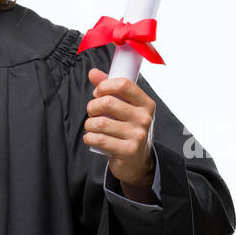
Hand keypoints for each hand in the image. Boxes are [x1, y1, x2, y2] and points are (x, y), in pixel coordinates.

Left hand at [84, 68, 155, 192]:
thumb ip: (109, 89)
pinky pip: (99, 139)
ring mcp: (138, 135)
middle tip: (92, 113)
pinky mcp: (128, 150)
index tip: (98, 93)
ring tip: (92, 128)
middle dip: (92, 106)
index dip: (105, 85)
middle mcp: (144, 118)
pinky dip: (89, 138)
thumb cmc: (129, 131)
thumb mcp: (124, 108)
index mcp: (145, 104)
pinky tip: (92, 139)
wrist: (137, 161)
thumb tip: (93, 73)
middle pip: (108, 102)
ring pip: (101, 122)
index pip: (124, 84)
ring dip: (89, 125)